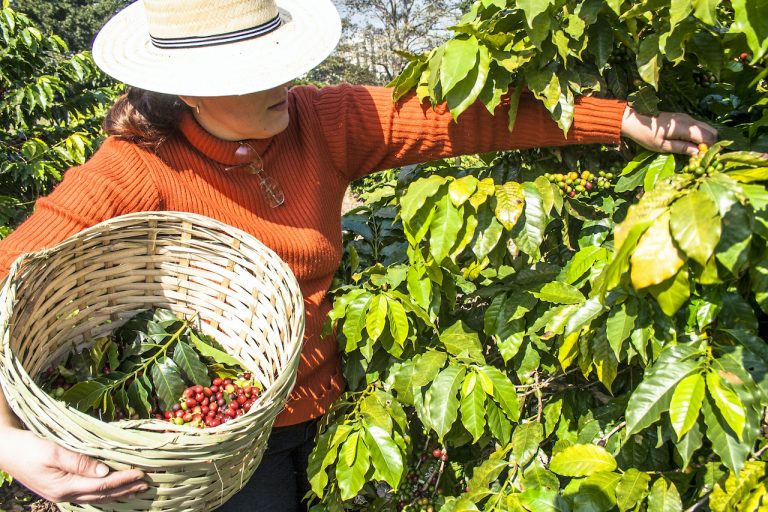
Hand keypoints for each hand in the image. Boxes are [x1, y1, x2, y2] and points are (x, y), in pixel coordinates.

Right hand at [0, 427, 147, 503]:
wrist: (5, 450)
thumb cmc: (28, 447)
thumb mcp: (54, 452)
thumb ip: (80, 462)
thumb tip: (104, 472)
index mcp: (64, 487)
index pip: (102, 486)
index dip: (123, 480)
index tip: (142, 474)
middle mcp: (65, 495)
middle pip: (102, 495)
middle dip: (125, 489)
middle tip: (147, 484)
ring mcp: (61, 494)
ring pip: (96, 497)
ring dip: (117, 493)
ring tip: (135, 489)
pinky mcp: (60, 488)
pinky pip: (87, 494)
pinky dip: (103, 493)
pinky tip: (112, 490)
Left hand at [620, 106, 717, 154]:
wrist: (634, 120)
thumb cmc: (646, 135)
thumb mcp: (662, 146)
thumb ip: (681, 148)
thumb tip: (697, 153)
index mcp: (685, 127)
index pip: (708, 137)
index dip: (709, 148)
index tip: (703, 158)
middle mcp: (689, 120)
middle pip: (711, 131)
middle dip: (710, 144)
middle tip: (701, 156)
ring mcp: (687, 118)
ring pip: (706, 128)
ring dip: (705, 140)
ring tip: (696, 152)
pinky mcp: (684, 118)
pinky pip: (698, 127)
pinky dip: (699, 136)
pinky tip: (691, 144)